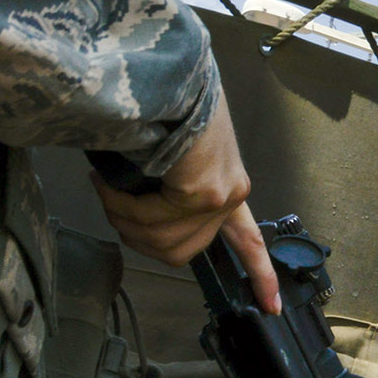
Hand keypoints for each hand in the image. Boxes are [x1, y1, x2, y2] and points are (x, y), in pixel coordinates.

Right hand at [94, 90, 277, 310]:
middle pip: (177, 252)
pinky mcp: (204, 192)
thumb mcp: (170, 154)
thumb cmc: (160, 105)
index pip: (249, 240)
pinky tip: (107, 179)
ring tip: (104, 183)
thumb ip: (165, 191)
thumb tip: (135, 219)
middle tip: (110, 200)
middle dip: (134, 233)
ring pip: (159, 241)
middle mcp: (231, 194)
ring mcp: (220, 195)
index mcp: (227, 185)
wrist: (166, 71)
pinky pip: (150, 219)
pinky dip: (119, 204)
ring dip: (121, 217)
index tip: (272, 306)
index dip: (260, 274)